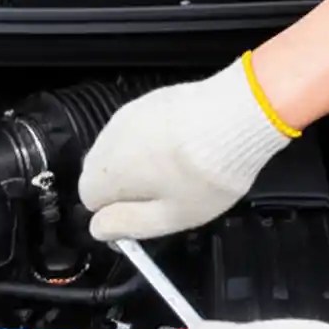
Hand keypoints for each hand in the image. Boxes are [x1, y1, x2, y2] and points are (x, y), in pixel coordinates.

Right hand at [79, 58, 289, 240]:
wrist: (238, 115)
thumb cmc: (205, 174)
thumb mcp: (169, 217)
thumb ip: (127, 225)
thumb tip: (98, 228)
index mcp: (106, 173)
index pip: (89, 199)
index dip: (116, 212)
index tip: (145, 215)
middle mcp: (108, 139)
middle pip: (100, 171)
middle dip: (124, 186)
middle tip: (165, 196)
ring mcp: (128, 114)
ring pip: (119, 148)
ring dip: (137, 162)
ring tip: (179, 169)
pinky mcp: (150, 99)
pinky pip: (138, 129)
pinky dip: (151, 141)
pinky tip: (183, 146)